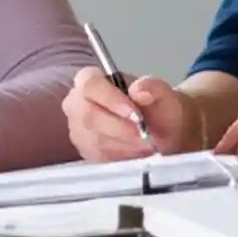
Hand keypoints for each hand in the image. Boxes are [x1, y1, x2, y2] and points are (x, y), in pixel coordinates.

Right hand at [62, 66, 197, 160]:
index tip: (135, 114)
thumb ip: (153, 87)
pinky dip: (122, 156)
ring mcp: (77, 129)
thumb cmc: (156, 106)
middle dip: (120, 128)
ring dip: (124, 145)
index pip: (91, 85)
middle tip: (144, 134)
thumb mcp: (162, 93)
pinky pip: (99, 157)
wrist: (160, 129)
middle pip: (88, 116)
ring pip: (95, 140)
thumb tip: (139, 90)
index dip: (111, 100)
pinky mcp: (85, 151)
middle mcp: (76, 103)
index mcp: (90, 79)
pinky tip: (137, 153)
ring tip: (146, 144)